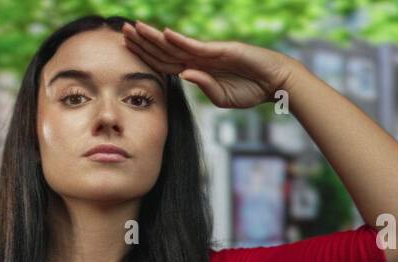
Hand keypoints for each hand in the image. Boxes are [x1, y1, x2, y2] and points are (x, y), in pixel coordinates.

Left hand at [122, 21, 300, 109]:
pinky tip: (165, 35)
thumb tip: (184, 74)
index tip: (127, 48)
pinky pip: (196, 46)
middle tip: (122, 31)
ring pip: (175, 45)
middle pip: (164, 50)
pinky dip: (180, 40)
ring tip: (135, 28)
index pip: (164, 63)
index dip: (145, 55)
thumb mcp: (222, 97)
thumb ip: (203, 87)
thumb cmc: (250, 91)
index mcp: (196, 71)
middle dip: (143, 41)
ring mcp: (209, 53)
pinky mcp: (222, 50)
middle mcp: (198, 59)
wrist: (275, 84)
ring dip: (154, 37)